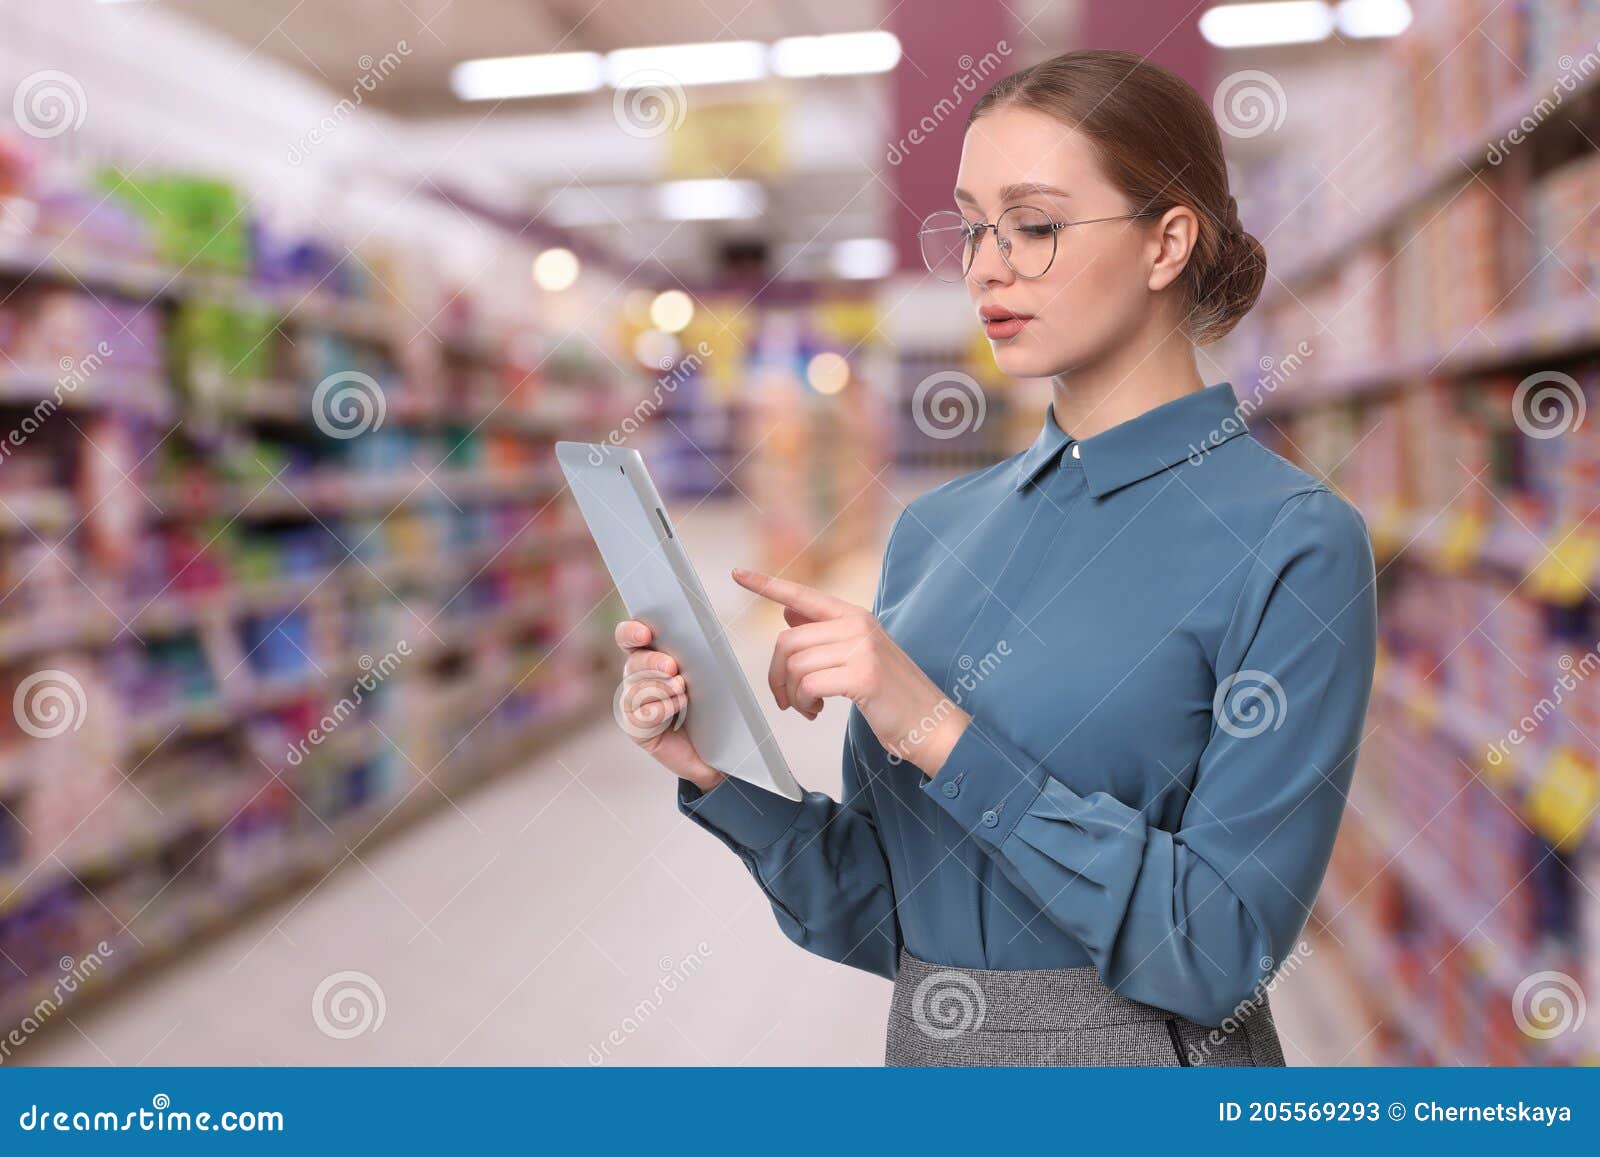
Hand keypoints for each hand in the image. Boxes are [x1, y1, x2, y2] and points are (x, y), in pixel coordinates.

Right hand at [612, 619, 725, 793]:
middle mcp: (638, 677)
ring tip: (681, 688)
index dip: (632, 632)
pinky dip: (661, 709)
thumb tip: (698, 643)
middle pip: (634, 662)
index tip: (646, 633)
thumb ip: (697, 656)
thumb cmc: (713, 704)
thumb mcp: (708, 675)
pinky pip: (641, 716)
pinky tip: (679, 707)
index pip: (630, 637)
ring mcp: (634, 704)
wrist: (718, 748)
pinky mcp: (638, 729)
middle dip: (652, 662)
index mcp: (651, 654)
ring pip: (635, 689)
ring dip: (659, 687)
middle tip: (672, 667)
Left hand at [731, 567, 967, 777]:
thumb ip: (824, 633)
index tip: (738, 574)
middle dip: (776, 676)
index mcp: (854, 616)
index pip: (802, 595)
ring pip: (795, 665)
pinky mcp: (863, 676)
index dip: (766, 585)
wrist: (932, 723)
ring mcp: (862, 648)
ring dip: (792, 695)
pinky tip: (817, 712)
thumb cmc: (893, 694)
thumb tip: (788, 613)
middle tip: (786, 699)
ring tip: (809, 708)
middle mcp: (857, 625)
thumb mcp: (858, 655)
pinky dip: (804, 703)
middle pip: (787, 641)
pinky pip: (808, 685)